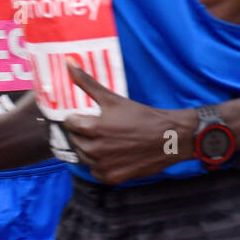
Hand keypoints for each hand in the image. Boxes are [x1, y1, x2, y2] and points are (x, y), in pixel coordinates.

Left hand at [63, 62, 192, 184]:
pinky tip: (114, 154)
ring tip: (108, 140)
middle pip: (75, 140)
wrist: (170, 138)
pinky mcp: (112, 177)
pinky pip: (96, 171)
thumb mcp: (114, 98)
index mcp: (93, 128)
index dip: (78, 118)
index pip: (69, 123)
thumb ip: (87, 82)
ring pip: (84, 157)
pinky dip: (101, 164)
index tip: (88, 116)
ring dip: (91, 149)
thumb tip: (68, 62)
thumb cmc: (143, 116)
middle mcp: (95, 149)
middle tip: (100, 128)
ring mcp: (103, 165)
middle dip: (84, 133)